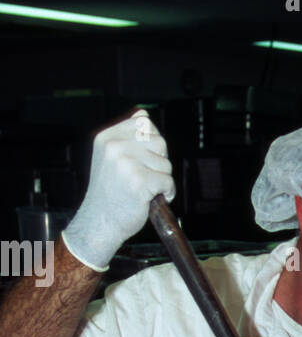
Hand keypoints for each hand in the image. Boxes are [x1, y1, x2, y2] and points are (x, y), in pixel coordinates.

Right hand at [62, 109, 174, 271]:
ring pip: (165, 163)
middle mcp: (114, 146)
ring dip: (161, 179)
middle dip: (159, 162)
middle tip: (143, 178)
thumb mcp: (111, 158)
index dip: (151, 142)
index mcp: (107, 137)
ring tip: (144, 190)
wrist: (99, 223)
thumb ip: (127, 137)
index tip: (142, 160)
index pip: (144, 122)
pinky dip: (166, 193)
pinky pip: (168, 181)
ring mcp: (126, 163)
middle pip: (159, 142)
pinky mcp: (139, 181)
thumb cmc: (110, 193)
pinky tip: (150, 199)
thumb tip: (143, 113)